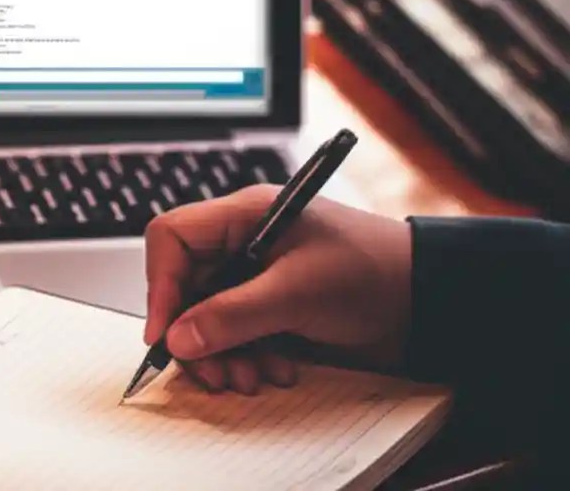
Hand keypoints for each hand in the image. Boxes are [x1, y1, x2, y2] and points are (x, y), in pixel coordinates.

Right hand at [143, 185, 411, 394]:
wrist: (430, 299)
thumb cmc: (375, 272)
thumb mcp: (297, 294)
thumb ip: (232, 316)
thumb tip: (178, 338)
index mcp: (244, 214)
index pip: (172, 238)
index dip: (161, 285)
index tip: (166, 333)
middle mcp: (243, 240)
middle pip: (187, 284)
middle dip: (196, 332)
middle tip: (212, 370)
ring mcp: (258, 273)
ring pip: (209, 313)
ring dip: (224, 352)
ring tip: (249, 377)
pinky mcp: (273, 303)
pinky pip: (238, 331)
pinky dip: (248, 355)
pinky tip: (275, 370)